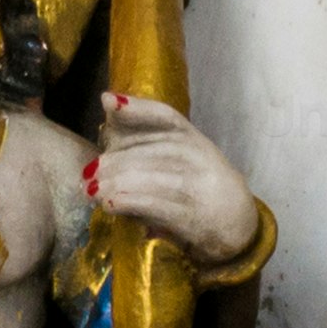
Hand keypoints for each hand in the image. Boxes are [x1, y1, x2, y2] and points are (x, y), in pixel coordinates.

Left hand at [80, 93, 255, 262]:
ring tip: (92, 191)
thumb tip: (104, 138)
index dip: (137, 109)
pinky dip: (130, 203)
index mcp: (194, 139)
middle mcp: (200, 157)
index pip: (166, 117)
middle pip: (148, 151)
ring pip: (149, 178)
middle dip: (113, 162)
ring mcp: (199, 187)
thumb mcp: (183, 161)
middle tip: (88, 174)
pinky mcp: (194, 216)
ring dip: (114, 184)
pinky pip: (157, 205)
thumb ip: (149, 147)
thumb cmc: (199, 190)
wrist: (238, 225)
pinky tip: (110, 204)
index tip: (108, 102)